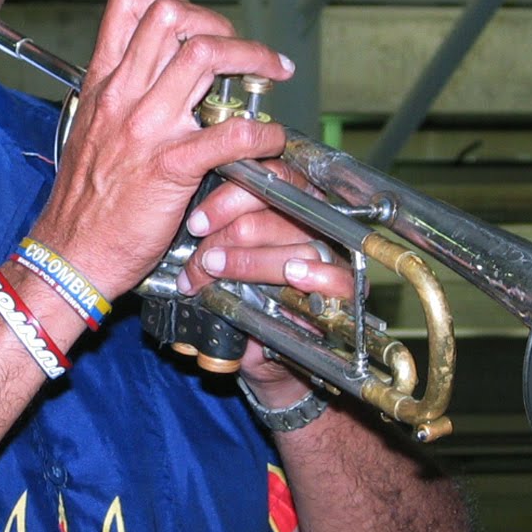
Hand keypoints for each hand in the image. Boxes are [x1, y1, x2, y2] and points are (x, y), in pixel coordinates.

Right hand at [29, 0, 293, 299]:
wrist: (69, 255)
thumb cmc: (81, 205)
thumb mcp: (88, 133)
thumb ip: (118, 102)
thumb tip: (152, 85)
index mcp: (103, 86)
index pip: (129, 8)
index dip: (176, 6)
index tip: (201, 29)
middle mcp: (124, 97)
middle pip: (172, 18)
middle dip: (219, 24)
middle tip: (241, 52)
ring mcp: (148, 129)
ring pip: (204, 55)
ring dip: (251, 58)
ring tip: (270, 75)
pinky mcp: (172, 167)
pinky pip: (232, 134)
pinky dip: (263, 133)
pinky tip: (269, 143)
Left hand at [177, 173, 355, 397]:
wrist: (258, 352)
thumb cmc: (236, 298)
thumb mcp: (216, 262)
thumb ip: (212, 234)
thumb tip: (188, 218)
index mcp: (284, 206)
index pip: (269, 179)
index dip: (229, 198)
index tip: (197, 223)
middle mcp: (310, 224)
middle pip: (280, 208)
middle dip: (231, 234)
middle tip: (204, 259)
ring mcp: (329, 254)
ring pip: (297, 243)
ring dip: (252, 260)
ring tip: (219, 272)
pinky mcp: (344, 290)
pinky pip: (336, 277)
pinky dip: (313, 276)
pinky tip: (291, 276)